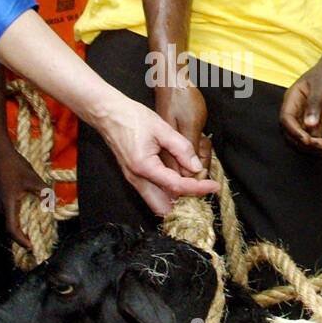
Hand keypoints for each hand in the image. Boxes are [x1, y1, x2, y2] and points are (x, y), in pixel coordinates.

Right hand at [0, 146, 50, 249]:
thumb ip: (44, 192)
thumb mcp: (33, 179)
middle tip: (36, 242)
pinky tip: (29, 216)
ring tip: (34, 232)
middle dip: (22, 237)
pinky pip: (9, 214)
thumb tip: (54, 204)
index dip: (21, 240)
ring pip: (10, 221)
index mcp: (8, 204)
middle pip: (10, 228)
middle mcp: (2, 206)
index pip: (12, 229)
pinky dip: (19, 219)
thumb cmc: (15, 166)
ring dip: (20, 228)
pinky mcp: (1, 198)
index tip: (31, 246)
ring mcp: (0, 202)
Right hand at [97, 91, 216, 215]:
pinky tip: (179, 180)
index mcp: (144, 167)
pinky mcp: (133, 177)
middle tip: (202, 189)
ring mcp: (133, 180)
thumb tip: (196, 167)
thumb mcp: (161, 128)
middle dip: (185, 204)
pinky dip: (167, 194)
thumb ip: (181, 148)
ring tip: (194, 186)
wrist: (107, 114)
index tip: (214, 185)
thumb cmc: (131, 117)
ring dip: (176, 200)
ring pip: (157, 204)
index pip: (177, 187)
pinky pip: (152, 195)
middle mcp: (137, 180)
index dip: (198, 188)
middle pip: (164, 208)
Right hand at [280, 58, 321, 153]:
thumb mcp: (321, 86)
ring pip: (305, 142)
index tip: (307, 140)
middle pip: (293, 135)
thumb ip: (315, 104)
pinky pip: (316, 141)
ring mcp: (306, 121)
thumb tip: (309, 125)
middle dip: (307, 144)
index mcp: (291, 101)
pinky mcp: (317, 126)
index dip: (294, 132)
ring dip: (317, 148)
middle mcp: (296, 114)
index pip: (286, 120)